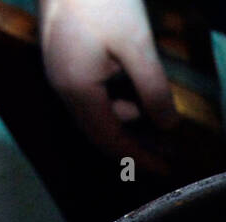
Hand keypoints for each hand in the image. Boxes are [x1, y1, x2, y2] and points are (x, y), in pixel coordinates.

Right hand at [39, 0, 177, 164]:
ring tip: (157, 110)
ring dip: (126, 116)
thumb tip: (167, 126)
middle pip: (99, 131)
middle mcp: (61, 86)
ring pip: (95, 111)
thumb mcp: (138, 47)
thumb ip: (153, 90)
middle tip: (166, 152)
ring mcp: (58, 70)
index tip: (166, 170)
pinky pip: (89, 92)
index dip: (139, 158)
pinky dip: (115, 98)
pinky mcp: (62, 56)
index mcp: (77, 90)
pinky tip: (136, 86)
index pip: (110, 140)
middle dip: (133, 143)